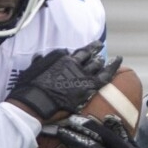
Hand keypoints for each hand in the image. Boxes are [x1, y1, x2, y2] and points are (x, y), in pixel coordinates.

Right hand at [6, 42, 121, 122]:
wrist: (36, 102)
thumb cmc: (32, 87)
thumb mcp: (34, 69)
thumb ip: (41, 62)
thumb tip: (40, 56)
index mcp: (64, 60)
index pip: (81, 52)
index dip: (91, 48)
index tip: (96, 45)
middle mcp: (76, 67)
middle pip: (92, 60)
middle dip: (98, 56)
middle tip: (103, 54)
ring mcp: (83, 79)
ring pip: (100, 68)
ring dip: (107, 64)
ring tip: (115, 60)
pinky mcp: (87, 92)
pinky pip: (103, 81)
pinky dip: (111, 73)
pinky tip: (116, 70)